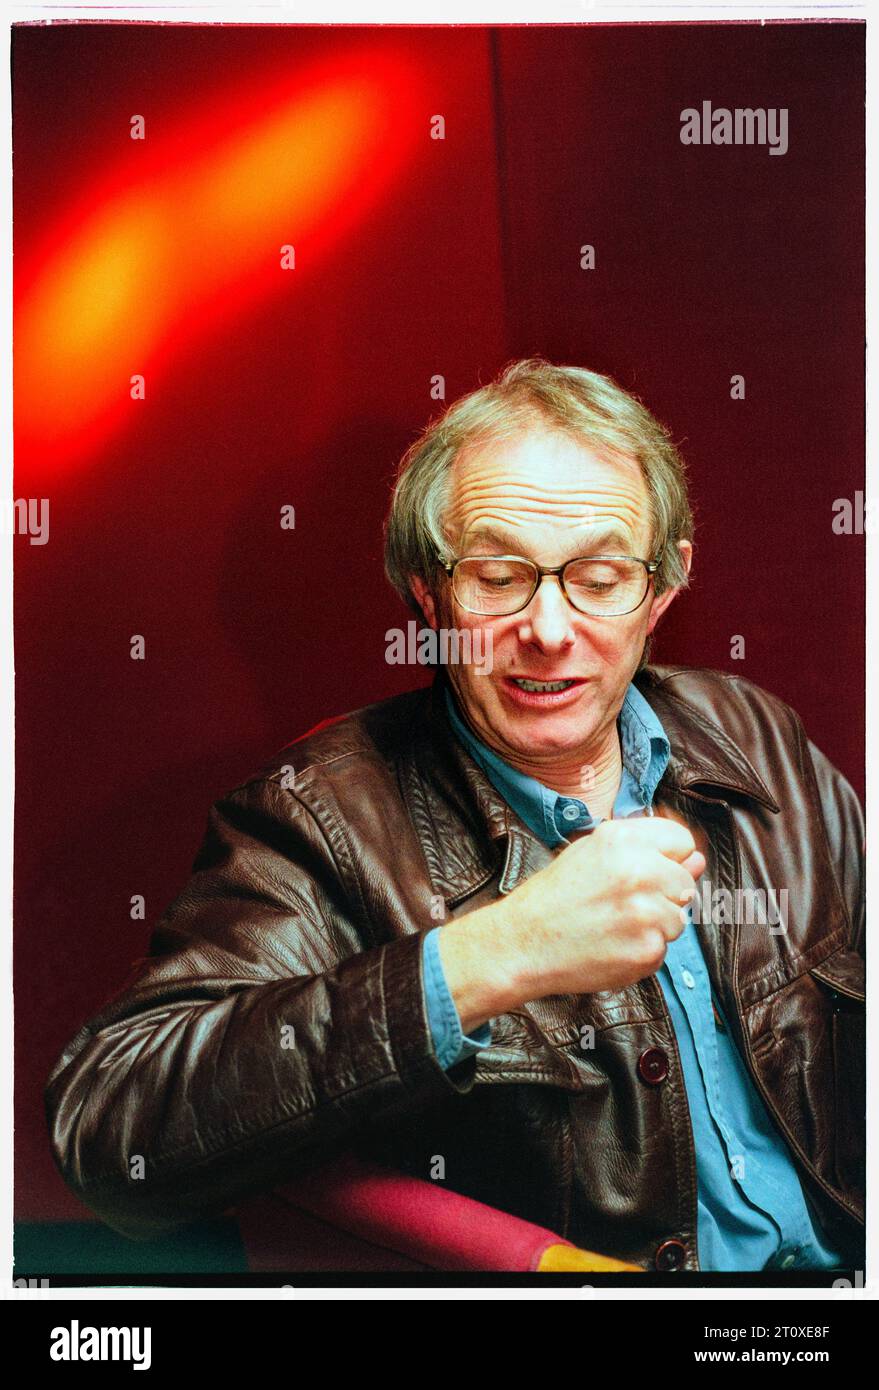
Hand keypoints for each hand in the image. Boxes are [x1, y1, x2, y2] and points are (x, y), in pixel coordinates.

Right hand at [498, 815, 705, 999]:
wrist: (523, 943)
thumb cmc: (555, 897)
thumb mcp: (592, 854)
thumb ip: (647, 852)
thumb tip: (698, 860)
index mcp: (623, 840)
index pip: (682, 841)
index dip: (667, 857)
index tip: (648, 871)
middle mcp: (639, 872)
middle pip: (685, 882)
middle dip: (662, 895)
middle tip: (620, 905)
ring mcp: (646, 913)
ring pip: (678, 919)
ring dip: (653, 926)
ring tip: (612, 925)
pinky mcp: (647, 950)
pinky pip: (664, 949)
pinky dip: (642, 952)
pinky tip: (611, 945)